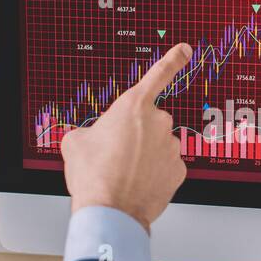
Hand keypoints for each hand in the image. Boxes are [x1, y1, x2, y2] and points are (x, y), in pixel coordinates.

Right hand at [61, 43, 192, 231]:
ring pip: (159, 146)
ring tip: (123, 173)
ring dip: (145, 156)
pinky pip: (167, 167)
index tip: (186, 50)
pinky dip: (155, 174)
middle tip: (116, 154)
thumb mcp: (75, 142)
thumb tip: (90, 138)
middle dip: (137, 134)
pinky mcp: (179, 171)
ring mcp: (171, 147)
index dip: (173, 60)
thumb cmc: (93, 175)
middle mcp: (159, 122)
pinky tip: (138, 184)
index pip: (158, 75)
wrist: (109, 211)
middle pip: (150, 122)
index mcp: (134, 106)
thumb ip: (90, 131)